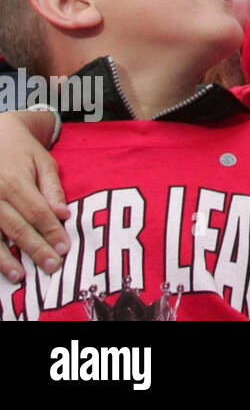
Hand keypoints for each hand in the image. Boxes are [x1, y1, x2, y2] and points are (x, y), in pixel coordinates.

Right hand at [0, 111, 69, 282]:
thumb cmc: (22, 152)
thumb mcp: (43, 162)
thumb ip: (53, 189)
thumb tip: (63, 214)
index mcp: (14, 181)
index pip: (38, 212)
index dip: (52, 232)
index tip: (64, 248)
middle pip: (16, 227)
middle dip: (35, 249)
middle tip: (51, 267)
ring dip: (5, 259)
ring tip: (20, 276)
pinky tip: (0, 264)